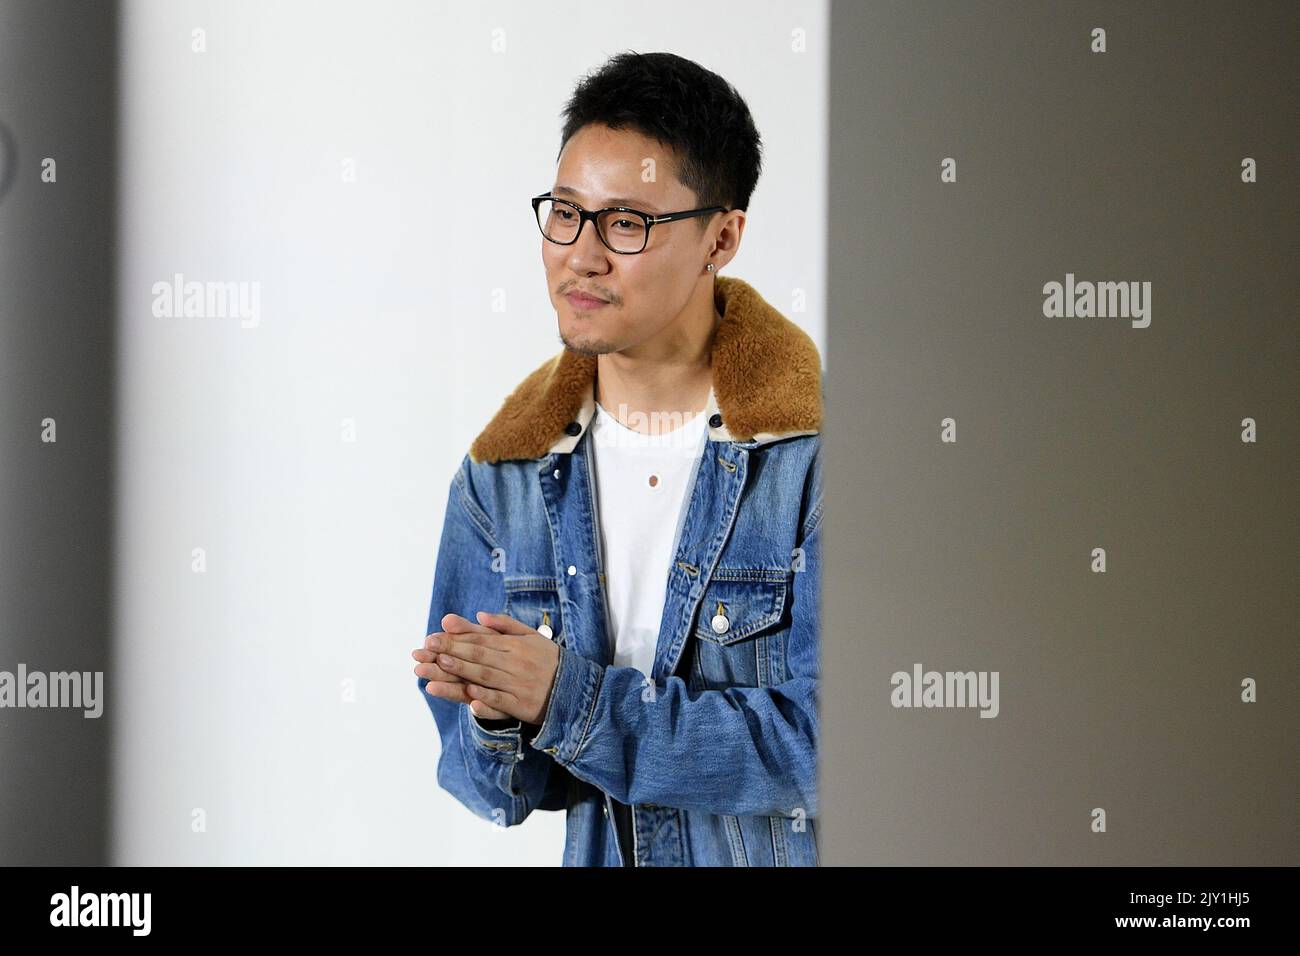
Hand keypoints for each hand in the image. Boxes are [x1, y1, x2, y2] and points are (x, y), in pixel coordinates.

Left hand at [422, 610, 560, 724]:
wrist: (576, 690)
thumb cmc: (549, 661)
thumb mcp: (531, 636)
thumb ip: (505, 625)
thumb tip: (480, 614)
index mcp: (516, 645)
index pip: (480, 640)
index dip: (456, 638)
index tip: (433, 637)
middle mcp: (516, 662)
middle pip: (479, 655)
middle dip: (451, 651)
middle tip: (427, 648)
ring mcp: (518, 684)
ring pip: (485, 675)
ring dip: (462, 671)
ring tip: (441, 665)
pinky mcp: (521, 705)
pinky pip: (500, 699)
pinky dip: (485, 696)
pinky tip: (468, 694)